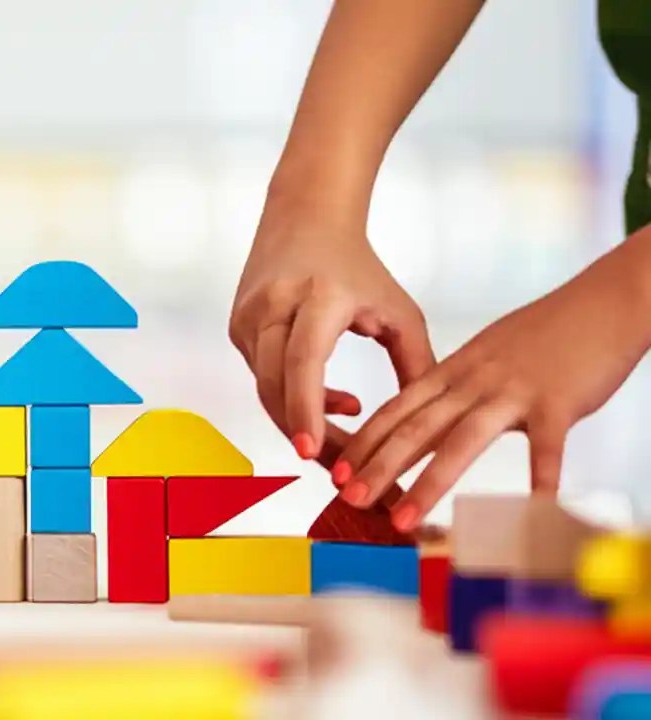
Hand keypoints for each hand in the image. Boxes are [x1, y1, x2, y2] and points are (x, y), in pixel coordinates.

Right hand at [230, 209, 434, 465]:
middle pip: (276, 384)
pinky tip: (331, 400)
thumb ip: (417, 367)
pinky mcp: (237, 327)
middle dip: (304, 430)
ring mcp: (248, 316)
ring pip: (267, 387)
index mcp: (318, 296)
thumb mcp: (399, 313)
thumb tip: (427, 431)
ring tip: (347, 433)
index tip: (312, 451)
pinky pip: (263, 377)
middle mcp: (274, 304)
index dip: (307, 407)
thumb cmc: (360, 269)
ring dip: (303, 418)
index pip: (304, 361)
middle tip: (341, 468)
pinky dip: (292, 397)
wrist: (305, 217)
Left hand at [335, 235, 650, 531]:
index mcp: (453, 372)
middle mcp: (473, 381)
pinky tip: (530, 511)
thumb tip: (424, 429)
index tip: (335, 472)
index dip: (363, 442)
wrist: (603, 302)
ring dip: (428, 483)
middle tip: (346, 498)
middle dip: (377, 466)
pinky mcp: (559, 402)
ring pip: (462, 440)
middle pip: (416, 427)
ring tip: (402, 519)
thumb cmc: (544, 336)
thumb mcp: (485, 358)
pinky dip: (539, 480)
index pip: (396, 410)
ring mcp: (514, 392)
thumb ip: (454, 392)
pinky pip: (546, 448)